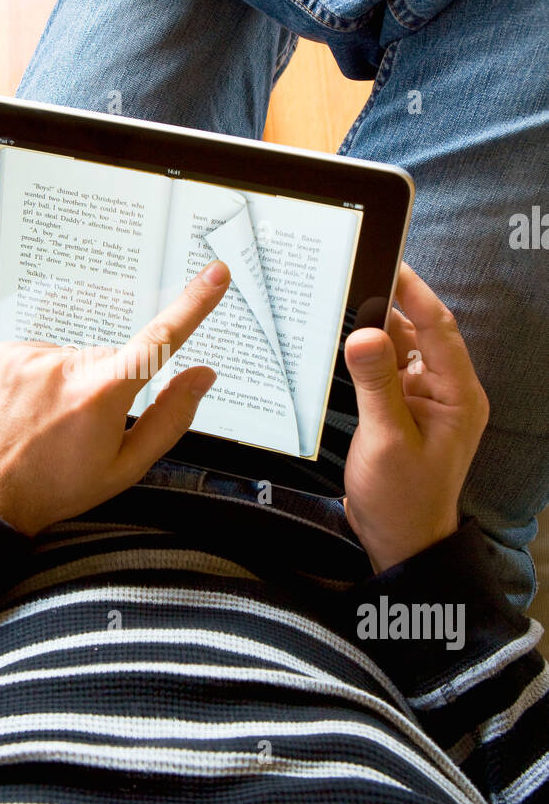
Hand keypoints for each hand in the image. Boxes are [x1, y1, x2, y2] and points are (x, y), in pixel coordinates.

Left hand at [0, 261, 230, 534]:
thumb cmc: (58, 486)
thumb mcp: (125, 466)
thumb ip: (171, 418)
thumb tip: (202, 376)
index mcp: (99, 396)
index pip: (159, 341)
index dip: (192, 305)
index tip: (215, 275)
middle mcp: (64, 368)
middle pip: (116, 358)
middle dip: (113, 383)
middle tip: (85, 426)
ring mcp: (31, 356)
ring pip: (80, 356)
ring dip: (76, 381)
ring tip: (53, 421)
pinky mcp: (7, 352)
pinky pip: (48, 354)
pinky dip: (48, 377)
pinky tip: (34, 407)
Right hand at [342, 262, 489, 573]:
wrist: (401, 542)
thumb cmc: (402, 500)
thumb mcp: (387, 440)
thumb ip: (376, 384)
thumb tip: (364, 334)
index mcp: (459, 396)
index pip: (439, 329)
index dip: (415, 293)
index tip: (391, 261)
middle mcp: (448, 393)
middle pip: (421, 334)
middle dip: (391, 306)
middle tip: (355, 275)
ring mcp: (427, 402)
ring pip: (403, 350)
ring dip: (377, 332)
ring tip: (343, 303)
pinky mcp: (405, 411)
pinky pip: (389, 372)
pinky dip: (370, 358)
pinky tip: (345, 347)